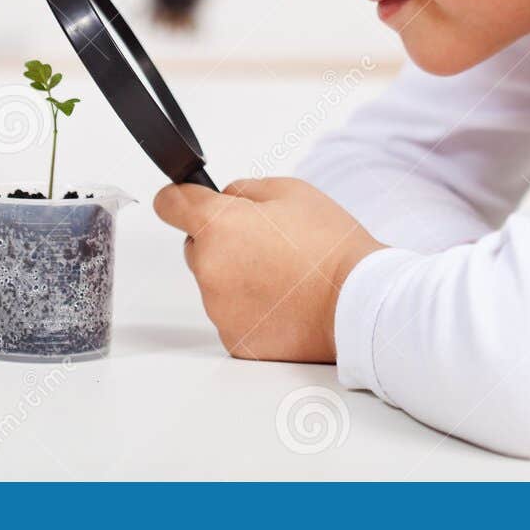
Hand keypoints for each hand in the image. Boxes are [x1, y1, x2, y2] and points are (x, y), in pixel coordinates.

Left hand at [154, 177, 385, 362]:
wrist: (360, 303)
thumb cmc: (331, 248)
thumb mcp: (291, 191)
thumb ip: (243, 189)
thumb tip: (224, 197)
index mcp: (217, 225)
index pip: (169, 203)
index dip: (177, 199)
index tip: (182, 201)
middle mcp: (208, 268)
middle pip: (196, 247)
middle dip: (222, 243)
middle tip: (267, 246)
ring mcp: (219, 308)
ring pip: (216, 284)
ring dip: (238, 278)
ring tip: (285, 277)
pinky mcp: (235, 340)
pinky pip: (233, 316)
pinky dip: (251, 310)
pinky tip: (284, 304)